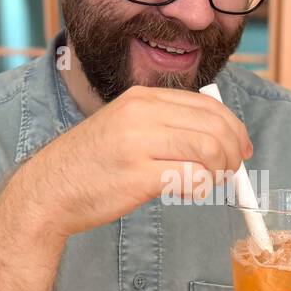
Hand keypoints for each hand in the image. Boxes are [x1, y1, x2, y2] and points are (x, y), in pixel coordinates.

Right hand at [24, 85, 251, 237]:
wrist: (49, 189)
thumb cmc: (92, 164)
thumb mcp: (126, 127)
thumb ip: (166, 125)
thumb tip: (218, 138)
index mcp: (142, 98)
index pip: (207, 105)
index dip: (234, 127)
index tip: (242, 148)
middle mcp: (142, 114)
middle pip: (214, 126)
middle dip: (233, 151)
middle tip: (233, 172)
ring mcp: (139, 143)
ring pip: (209, 149)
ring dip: (222, 171)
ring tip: (214, 183)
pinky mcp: (139, 175)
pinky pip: (192, 178)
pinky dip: (203, 187)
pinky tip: (191, 192)